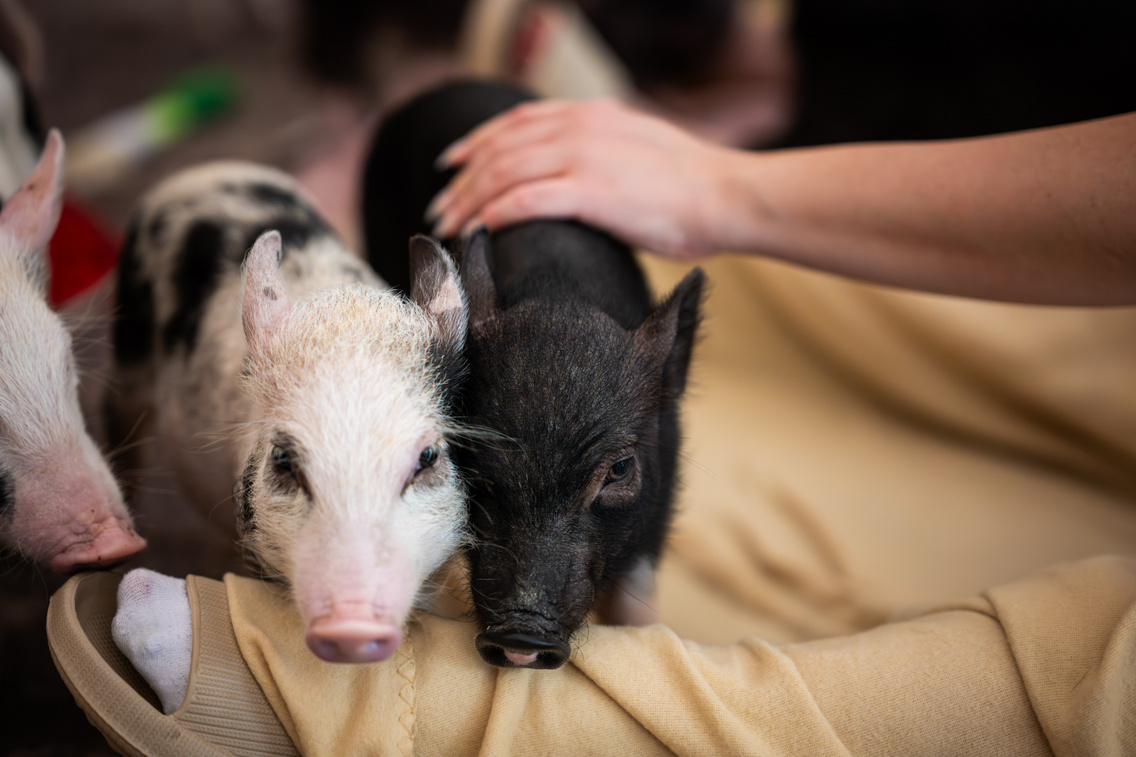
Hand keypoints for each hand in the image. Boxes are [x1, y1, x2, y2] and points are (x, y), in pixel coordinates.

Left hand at [427, 98, 747, 259]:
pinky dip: (496, 213)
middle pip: (499, 150)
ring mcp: (584, 156)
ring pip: (503, 173)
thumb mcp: (639, 150)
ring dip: (469, 201)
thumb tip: (575, 178)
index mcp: (591, 115)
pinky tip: (480, 230)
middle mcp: (580, 127)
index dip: (476, 142)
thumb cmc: (692, 187)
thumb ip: (600, 154)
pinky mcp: (591, 190)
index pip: (516, 121)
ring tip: (449, 227)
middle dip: (461, 182)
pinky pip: (525, 199)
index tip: (451, 163)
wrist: (728, 196)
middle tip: (439, 209)